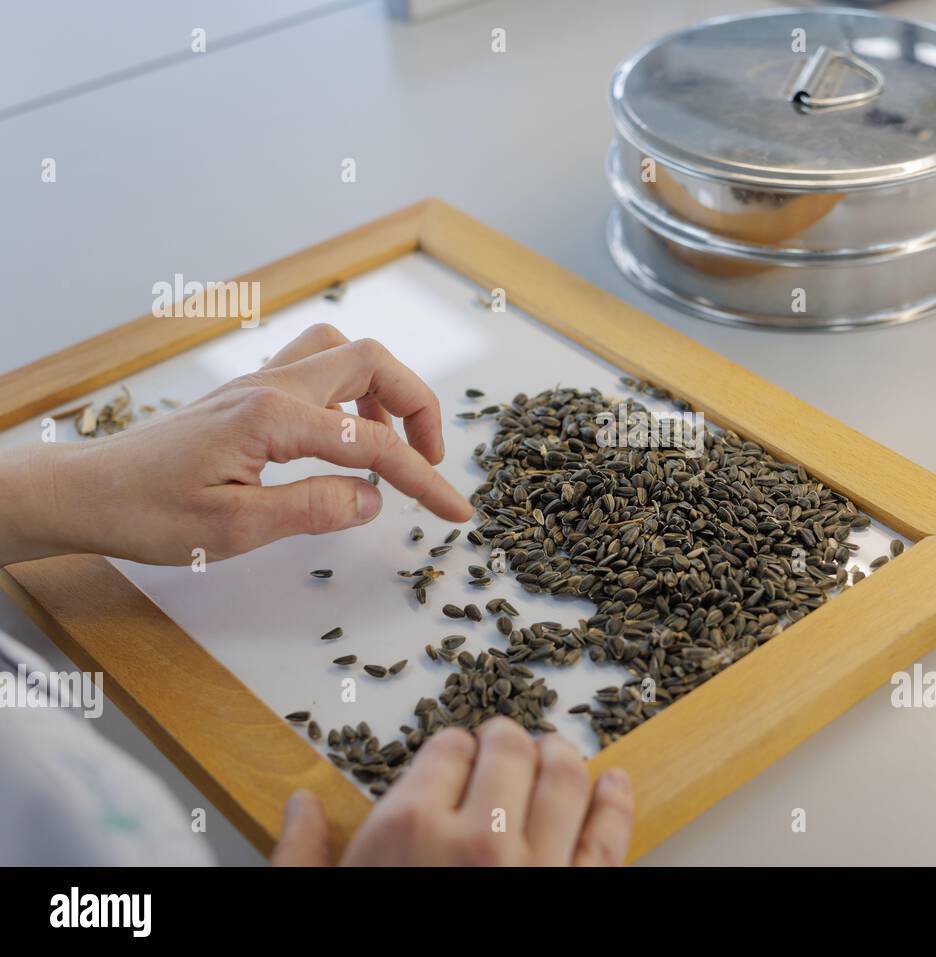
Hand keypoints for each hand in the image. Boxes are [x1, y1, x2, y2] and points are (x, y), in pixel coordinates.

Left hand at [0, 324, 472, 565]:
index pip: (372, 443)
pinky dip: (351, 392)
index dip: (423, 479)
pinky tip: (345, 435)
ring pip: (344, 353)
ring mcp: (258, 383)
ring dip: (383, 390)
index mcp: (273, 416)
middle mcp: (271, 386)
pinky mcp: (249, 395)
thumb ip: (314, 508)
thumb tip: (374, 498)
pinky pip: (317, 368)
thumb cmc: (148, 512)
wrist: (86, 492)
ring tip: (391, 445)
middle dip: (418, 406)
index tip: (456, 513)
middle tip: (428, 463)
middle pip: (372, 362)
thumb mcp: (235, 527)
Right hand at [271, 718, 634, 865]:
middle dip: (504, 740)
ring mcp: (536, 869)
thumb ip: (302, 858)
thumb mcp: (316, 911)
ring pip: (563, 780)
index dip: (451, 747)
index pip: (446, 750)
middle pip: (508, 753)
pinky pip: (606, 839)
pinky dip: (613, 803)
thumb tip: (301, 807)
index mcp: (408, 831)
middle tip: (503, 741)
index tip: (453, 753)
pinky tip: (612, 785)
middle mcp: (478, 839)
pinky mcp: (578, 900)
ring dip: (559, 756)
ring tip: (552, 753)